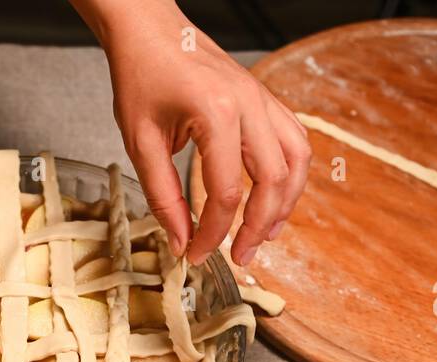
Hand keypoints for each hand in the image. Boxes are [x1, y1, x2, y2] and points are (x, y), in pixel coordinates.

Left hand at [75, 0, 311, 265]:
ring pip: (295, 161)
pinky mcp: (265, 99)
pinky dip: (290, 175)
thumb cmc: (141, 75)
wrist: (149, 29)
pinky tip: (274, 198)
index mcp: (216, 112)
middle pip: (272, 181)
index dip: (214, 233)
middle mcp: (249, 103)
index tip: (198, 254)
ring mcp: (263, 98)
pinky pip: (294, 141)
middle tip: (240, 257)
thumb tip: (182, 241)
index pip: (226, 192)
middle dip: (257, 227)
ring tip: (264, 235)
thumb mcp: (141, 142)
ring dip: (284, 204)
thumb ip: (162, 197)